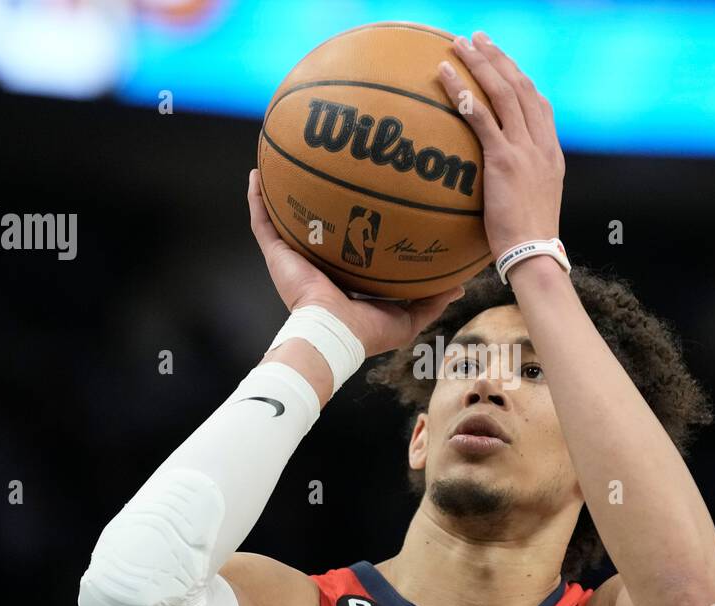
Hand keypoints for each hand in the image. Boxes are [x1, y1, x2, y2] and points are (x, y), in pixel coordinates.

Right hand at [247, 169, 463, 357]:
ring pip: (284, 217)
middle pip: (318, 223)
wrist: (331, 335)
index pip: (350, 242)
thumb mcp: (408, 317)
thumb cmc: (366, 333)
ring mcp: (293, 258)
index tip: (371, 194)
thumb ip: (432, 300)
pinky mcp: (276, 255)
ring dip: (282, 191)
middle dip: (321, 197)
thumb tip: (459, 285)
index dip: (357, 219)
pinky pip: (262, 221)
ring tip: (284, 160)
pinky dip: (256, 198)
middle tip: (332, 165)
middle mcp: (317, 263)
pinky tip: (255, 173)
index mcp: (344, 275)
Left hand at [436, 31, 564, 259]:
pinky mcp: (505, 160)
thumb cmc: (527, 241)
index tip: (504, 64)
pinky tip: (443, 76)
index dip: (521, 79)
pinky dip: (461, 91)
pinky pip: (480, 116)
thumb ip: (519, 185)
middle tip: (478, 39)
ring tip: (460, 44)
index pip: (539, 105)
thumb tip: (498, 189)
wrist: (534, 254)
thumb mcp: (530, 205)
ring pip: (504, 93)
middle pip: (522, 88)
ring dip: (481, 63)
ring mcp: (525, 150)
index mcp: (551, 154)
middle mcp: (542, 145)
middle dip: (499, 58)